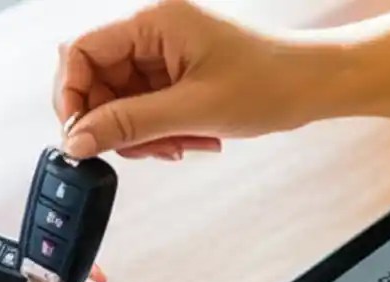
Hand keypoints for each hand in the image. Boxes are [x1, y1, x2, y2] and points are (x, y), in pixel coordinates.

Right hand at [55, 0, 389, 159]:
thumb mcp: (192, 110)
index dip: (71, 95)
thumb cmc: (270, 83)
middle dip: (112, 122)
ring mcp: (165, 54)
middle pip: (97, 80)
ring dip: (140, 134)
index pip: (82, 52)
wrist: (317, 86)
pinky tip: (189, 142)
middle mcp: (154, 32)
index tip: (79, 137)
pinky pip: (146, 107)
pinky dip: (159, 132)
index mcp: (154, 23)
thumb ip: (128, 125)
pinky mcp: (177, 74)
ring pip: (121, 100)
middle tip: (138, 151)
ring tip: (177, 148)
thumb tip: (76, 141)